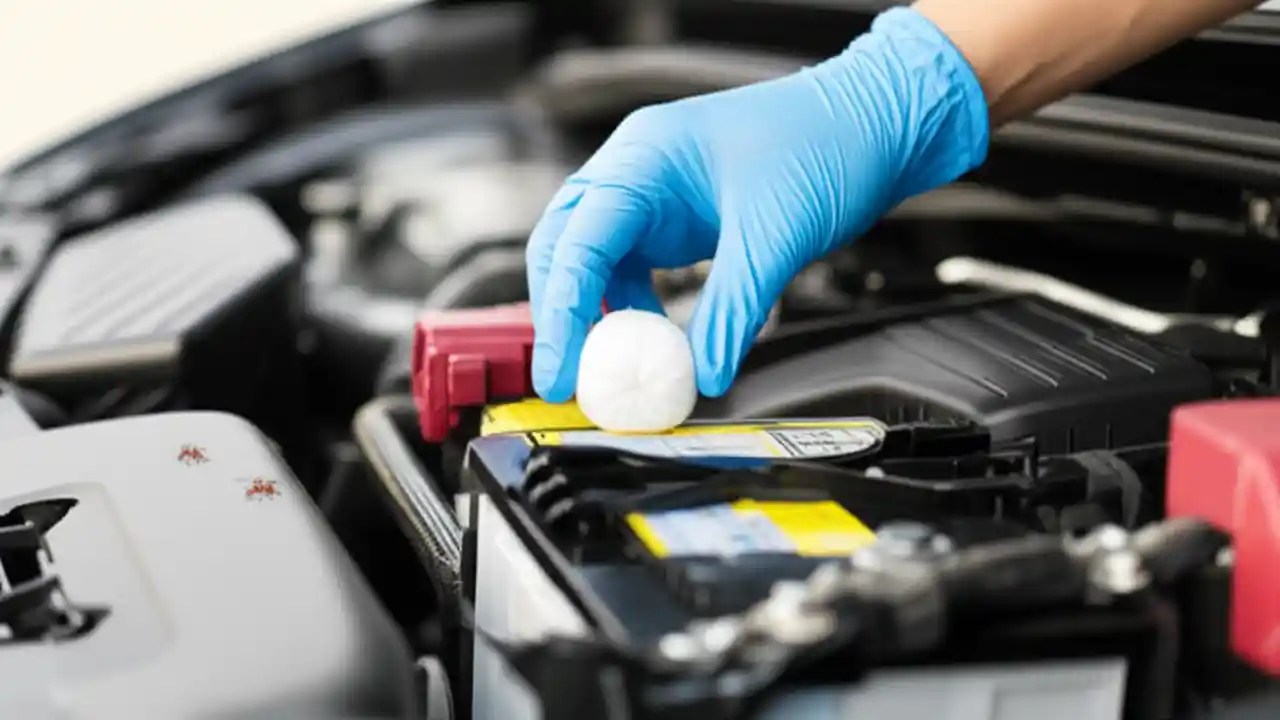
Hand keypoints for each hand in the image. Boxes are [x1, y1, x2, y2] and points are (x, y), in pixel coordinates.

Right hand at [526, 7, 988, 401]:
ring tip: (613, 369)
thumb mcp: (774, 238)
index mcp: (644, 158)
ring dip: (598, 316)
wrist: (879, 121)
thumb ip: (732, 311)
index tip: (561, 374)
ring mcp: (652, 193)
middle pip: (566, 249)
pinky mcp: (675, 217)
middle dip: (563, 316)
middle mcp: (635, 171)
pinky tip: (652, 340)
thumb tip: (703, 376)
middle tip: (570, 379)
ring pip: (594, 262)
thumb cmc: (829, 143)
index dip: (562, 315)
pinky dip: (633, 309)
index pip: (578, 243)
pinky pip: (632, 269)